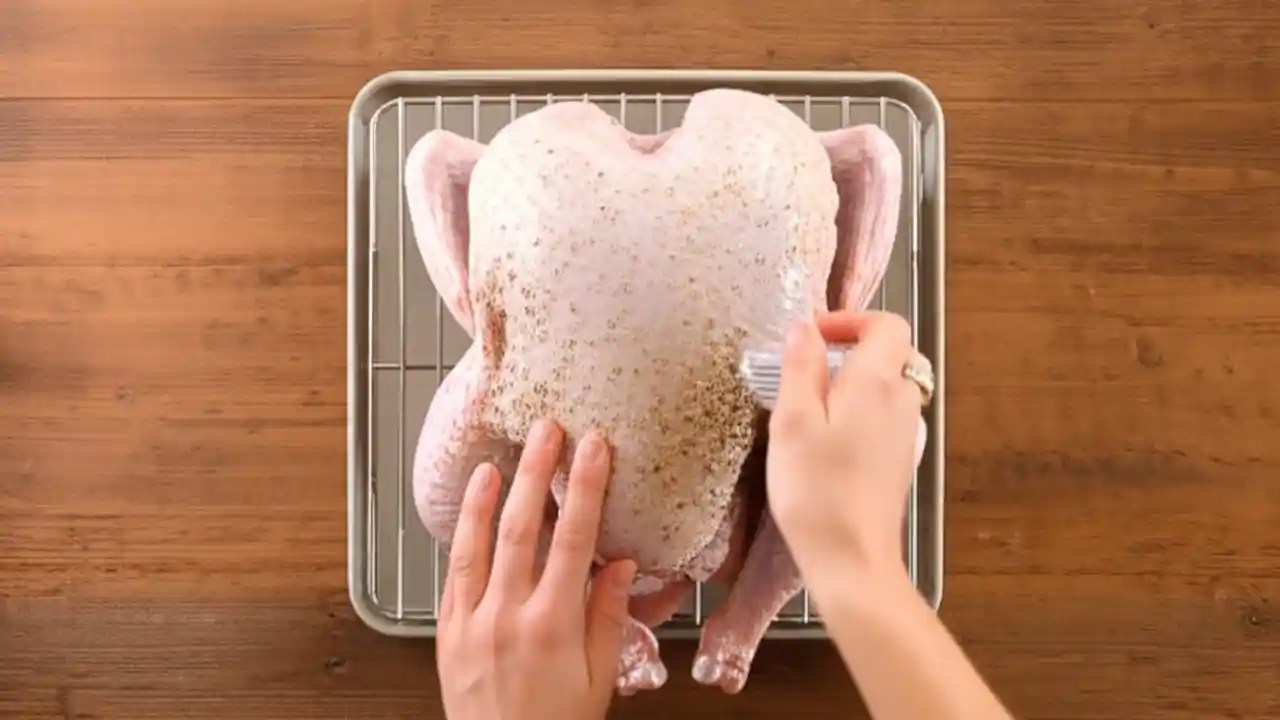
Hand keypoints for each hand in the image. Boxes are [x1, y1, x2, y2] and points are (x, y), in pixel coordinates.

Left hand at [438, 418, 636, 719]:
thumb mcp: (599, 677)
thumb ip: (608, 616)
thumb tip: (619, 563)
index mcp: (554, 624)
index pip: (575, 539)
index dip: (586, 487)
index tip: (595, 448)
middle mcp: (509, 616)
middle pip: (525, 527)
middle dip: (538, 472)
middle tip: (547, 431)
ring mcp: (473, 621)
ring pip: (481, 543)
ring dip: (491, 496)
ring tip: (501, 458)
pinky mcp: (448, 632)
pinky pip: (455, 573)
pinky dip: (465, 535)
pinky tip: (473, 510)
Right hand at [766, 311, 924, 584]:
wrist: (852, 560)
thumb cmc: (816, 491)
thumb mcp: (792, 422)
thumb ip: (799, 368)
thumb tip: (804, 329)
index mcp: (876, 383)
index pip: (887, 324)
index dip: (851, 320)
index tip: (813, 338)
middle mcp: (901, 403)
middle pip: (893, 354)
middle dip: (853, 350)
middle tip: (808, 370)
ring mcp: (906, 435)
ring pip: (890, 388)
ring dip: (857, 384)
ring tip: (813, 406)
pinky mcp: (900, 462)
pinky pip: (887, 419)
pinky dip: (862, 413)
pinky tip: (830, 441)